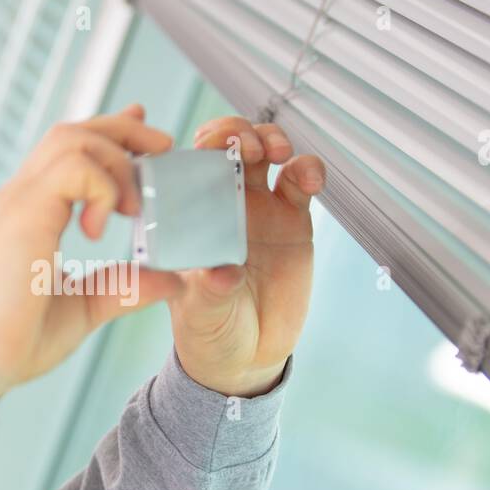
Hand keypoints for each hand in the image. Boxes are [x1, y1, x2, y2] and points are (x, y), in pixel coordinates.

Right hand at [0, 104, 188, 402]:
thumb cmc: (10, 342)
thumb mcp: (84, 308)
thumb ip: (124, 287)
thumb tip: (172, 280)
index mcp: (29, 215)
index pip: (68, 153)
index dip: (110, 134)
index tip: (146, 136)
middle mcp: (21, 199)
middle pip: (73, 131)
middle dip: (123, 130)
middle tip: (162, 148)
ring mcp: (18, 203)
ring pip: (71, 139)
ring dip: (115, 159)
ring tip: (133, 204)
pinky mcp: (21, 215)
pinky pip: (72, 168)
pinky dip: (100, 186)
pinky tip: (103, 224)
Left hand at [165, 116, 324, 397]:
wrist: (246, 357)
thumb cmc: (207, 333)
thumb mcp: (200, 316)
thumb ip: (208, 292)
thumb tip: (222, 273)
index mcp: (184, 218)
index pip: (182, 164)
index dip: (192, 145)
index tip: (206, 146)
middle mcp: (217, 204)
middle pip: (223, 145)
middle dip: (234, 132)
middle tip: (247, 147)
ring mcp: (256, 208)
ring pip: (263, 151)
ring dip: (270, 138)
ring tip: (278, 153)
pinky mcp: (293, 220)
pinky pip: (300, 181)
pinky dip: (307, 169)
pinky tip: (308, 179)